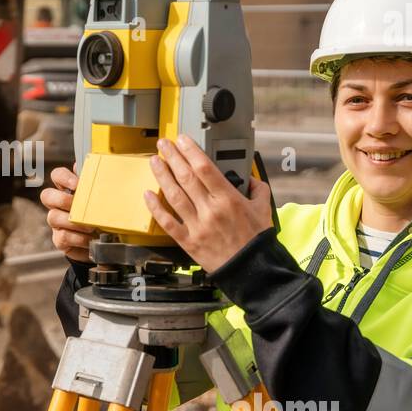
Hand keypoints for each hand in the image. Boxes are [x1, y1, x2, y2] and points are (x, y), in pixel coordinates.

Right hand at [41, 163, 95, 263]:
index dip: (63, 177)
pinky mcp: (60, 240)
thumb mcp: (101, 200)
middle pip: (47, 195)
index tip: (77, 184)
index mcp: (68, 190)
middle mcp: (58, 205)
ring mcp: (57, 223)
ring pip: (53, 217)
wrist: (103, 244)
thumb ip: (96, 185)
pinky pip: (63, 236)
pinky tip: (90, 238)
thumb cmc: (100, 217)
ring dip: (73, 221)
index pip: (57, 175)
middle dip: (62, 200)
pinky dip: (78, 238)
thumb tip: (89, 168)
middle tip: (79, 206)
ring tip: (90, 226)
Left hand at [143, 135, 272, 272]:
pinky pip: (168, 222)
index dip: (190, 151)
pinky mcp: (188, 241)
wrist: (251, 270)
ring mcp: (197, 226)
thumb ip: (257, 188)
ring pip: (174, 195)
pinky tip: (148, 195)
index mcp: (229, 199)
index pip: (204, 168)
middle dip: (172, 157)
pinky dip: (155, 208)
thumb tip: (249, 177)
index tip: (182, 140)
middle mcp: (211, 210)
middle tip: (164, 144)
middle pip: (186, 177)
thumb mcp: (264, 209)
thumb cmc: (256, 241)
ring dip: (162, 176)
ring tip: (154, 162)